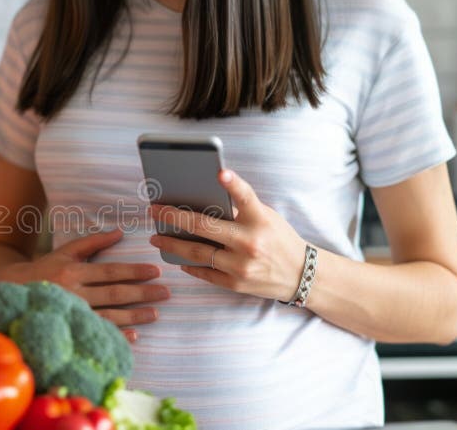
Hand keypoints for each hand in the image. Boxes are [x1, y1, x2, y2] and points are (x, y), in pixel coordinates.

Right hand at [0, 229, 167, 341]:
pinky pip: (97, 332)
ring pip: (108, 315)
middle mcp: (73, 292)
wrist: (12, 292)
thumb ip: (93, 242)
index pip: (110, 271)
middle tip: (165, 293)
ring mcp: (72, 313)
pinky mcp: (70, 328)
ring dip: (134, 316)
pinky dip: (116, 335)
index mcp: (72, 271)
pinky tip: (133, 335)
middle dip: (142, 293)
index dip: (134, 271)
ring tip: (155, 314)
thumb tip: (119, 231)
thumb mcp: (65, 251)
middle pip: (113, 294)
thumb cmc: (44, 269)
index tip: (155, 271)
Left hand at [149, 170, 306, 302]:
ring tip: (155, 237)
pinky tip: (176, 258)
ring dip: (171, 244)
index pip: (245, 197)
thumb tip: (198, 202)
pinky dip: (189, 264)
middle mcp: (250, 242)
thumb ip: (238, 211)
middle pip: (204, 226)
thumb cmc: (278, 238)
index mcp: (260, 220)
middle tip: (154, 210)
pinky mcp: (236, 283)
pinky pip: (204, 272)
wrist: (302, 276)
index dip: (233, 185)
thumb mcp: (266, 218)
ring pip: (196, 252)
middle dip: (173, 217)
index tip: (220, 172)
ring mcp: (242, 266)